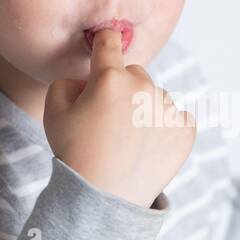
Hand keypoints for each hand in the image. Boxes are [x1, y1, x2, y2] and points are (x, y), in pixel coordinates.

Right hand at [43, 29, 196, 207]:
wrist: (102, 199)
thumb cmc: (74, 153)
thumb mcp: (53, 112)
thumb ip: (67, 82)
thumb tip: (87, 79)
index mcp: (111, 77)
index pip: (110, 42)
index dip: (105, 40)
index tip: (107, 40)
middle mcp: (144, 87)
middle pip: (134, 73)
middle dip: (122, 88)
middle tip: (108, 120)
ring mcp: (168, 109)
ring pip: (156, 98)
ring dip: (144, 109)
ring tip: (127, 140)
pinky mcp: (186, 131)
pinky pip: (178, 119)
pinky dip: (166, 128)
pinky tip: (148, 146)